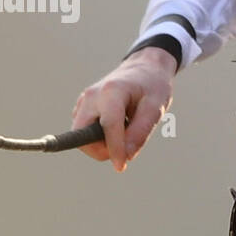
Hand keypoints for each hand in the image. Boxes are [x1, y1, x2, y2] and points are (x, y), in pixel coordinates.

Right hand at [71, 48, 176, 170]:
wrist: (143, 69)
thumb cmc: (152, 87)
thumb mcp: (156, 108)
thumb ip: (141, 132)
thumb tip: (127, 156)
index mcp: (111, 91)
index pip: (108, 125)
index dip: (113, 149)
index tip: (121, 166)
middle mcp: (91, 96)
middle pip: (81, 134)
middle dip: (100, 149)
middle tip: (124, 150)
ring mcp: (83, 101)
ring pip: (80, 135)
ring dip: (101, 143)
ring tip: (126, 132)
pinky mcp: (82, 108)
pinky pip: (84, 132)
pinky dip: (98, 137)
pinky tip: (118, 127)